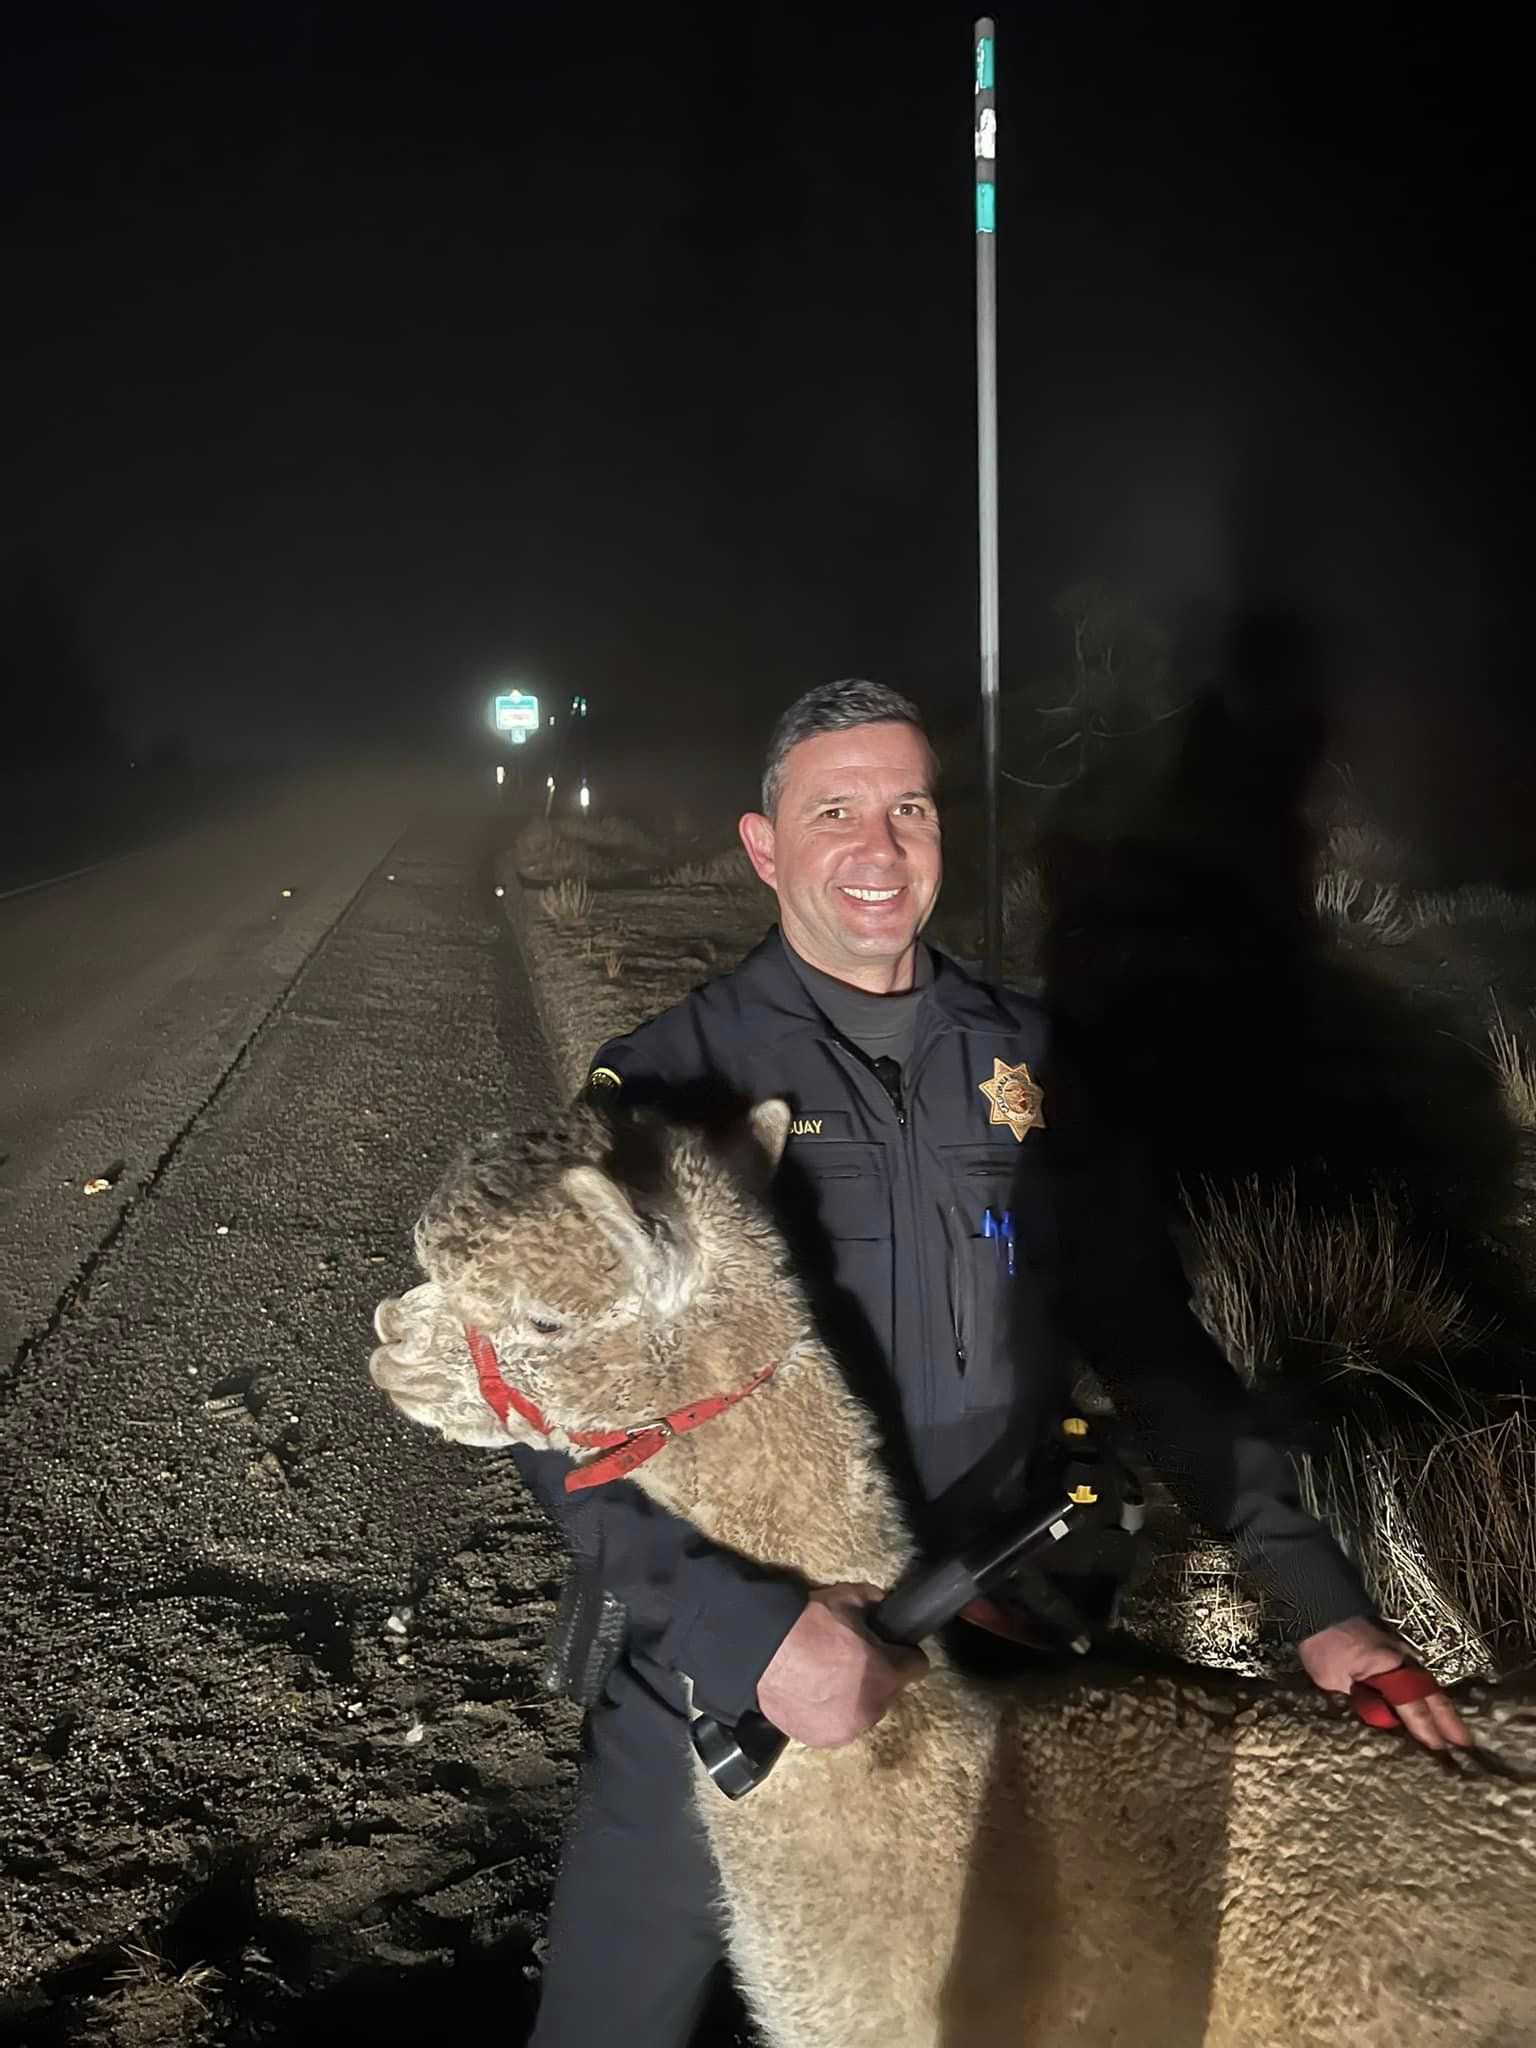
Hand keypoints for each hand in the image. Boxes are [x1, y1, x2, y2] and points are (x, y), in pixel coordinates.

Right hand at [756, 1582, 928, 1748]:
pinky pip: (837, 1725)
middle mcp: (872, 1709)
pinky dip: (830, 1713)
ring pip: (864, 1711)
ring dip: (854, 1697)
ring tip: (828, 1678)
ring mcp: (846, 1729)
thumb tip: (883, 1604)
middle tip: (850, 1659)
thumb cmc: (806, 1624)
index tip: (889, 1647)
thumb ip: (874, 1602)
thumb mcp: (847, 1597)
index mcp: (885, 1675)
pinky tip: (813, 1694)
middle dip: (876, 1675)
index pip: (917, 1666)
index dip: (902, 1652)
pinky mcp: (822, 1740)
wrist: (761, 1651)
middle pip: (889, 1691)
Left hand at [1298, 1614, 1469, 1750]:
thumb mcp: (1334, 1679)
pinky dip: (1429, 1693)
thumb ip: (1362, 1700)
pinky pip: (1418, 1675)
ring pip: (1428, 1685)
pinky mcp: (1395, 1648)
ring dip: (1443, 1708)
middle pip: (1430, 1694)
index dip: (1427, 1728)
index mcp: (1388, 1669)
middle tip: (1466, 1744)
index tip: (1440, 1749)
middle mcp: (1402, 1660)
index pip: (1413, 1705)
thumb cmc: (1323, 1647)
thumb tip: (1387, 1721)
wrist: (1318, 1607)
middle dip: (1448, 1720)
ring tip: (1458, 1732)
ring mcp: (1401, 1652)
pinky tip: (1435, 1706)